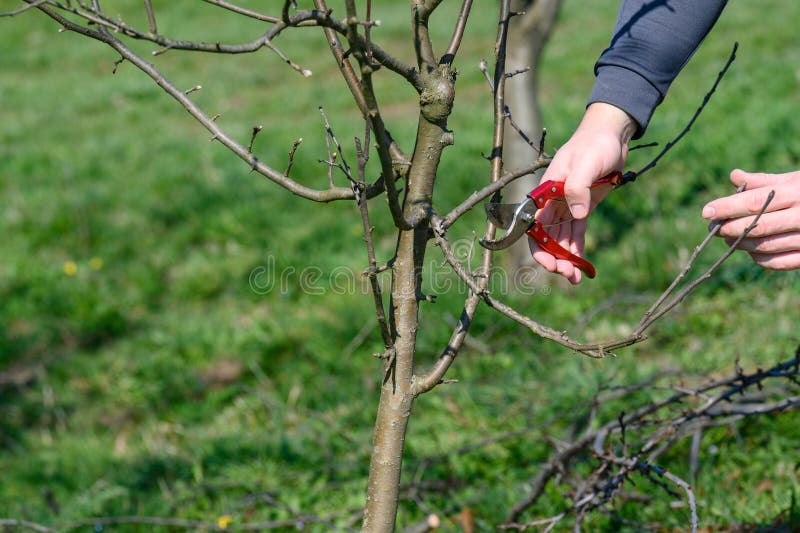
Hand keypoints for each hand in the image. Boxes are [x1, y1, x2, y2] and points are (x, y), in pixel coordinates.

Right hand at [530, 103, 636, 283]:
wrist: (610, 135)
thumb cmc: (594, 145)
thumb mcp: (586, 163)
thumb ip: (577, 188)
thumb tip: (577, 214)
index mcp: (545, 192)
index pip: (533, 225)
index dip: (538, 247)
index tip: (549, 263)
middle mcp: (552, 202)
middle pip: (545, 237)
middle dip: (553, 258)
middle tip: (566, 274)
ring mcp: (567, 206)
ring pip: (561, 239)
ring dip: (565, 259)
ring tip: (575, 278)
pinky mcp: (583, 207)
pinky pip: (576, 233)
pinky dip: (577, 250)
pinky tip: (581, 266)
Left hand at [702, 169, 799, 269]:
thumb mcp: (795, 180)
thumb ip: (764, 181)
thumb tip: (734, 176)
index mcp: (797, 191)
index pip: (756, 201)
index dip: (728, 207)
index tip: (706, 211)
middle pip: (758, 226)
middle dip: (729, 228)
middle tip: (713, 228)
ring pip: (767, 246)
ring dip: (741, 244)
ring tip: (727, 238)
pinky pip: (781, 262)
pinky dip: (761, 259)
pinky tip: (751, 253)